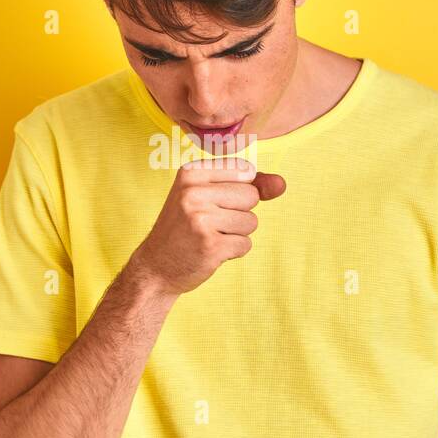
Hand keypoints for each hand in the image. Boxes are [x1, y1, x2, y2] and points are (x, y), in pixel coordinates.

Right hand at [129, 157, 285, 296]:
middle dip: (240, 213)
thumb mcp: (208, 196)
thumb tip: (282, 184)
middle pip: (252, 196)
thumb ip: (249, 185)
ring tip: (210, 236)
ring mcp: (201, 220)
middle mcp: (193, 193)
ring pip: (252, 222)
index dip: (237, 191)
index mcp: (191, 173)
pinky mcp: (211, 246)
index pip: (245, 171)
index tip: (211, 202)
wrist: (156, 266)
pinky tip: (210, 251)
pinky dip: (233, 251)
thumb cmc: (186, 227)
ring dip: (237, 234)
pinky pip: (246, 244)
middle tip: (209, 222)